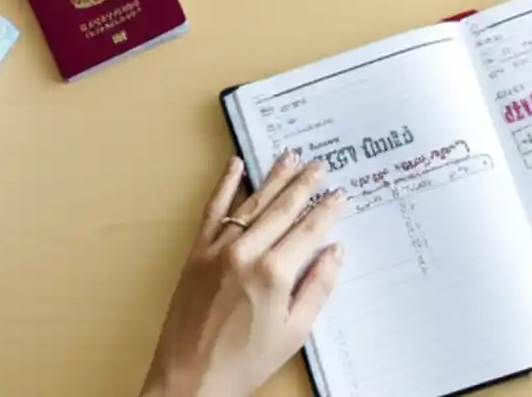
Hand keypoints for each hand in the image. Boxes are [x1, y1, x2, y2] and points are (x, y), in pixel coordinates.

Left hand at [140, 154, 344, 396]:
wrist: (190, 381)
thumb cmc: (246, 361)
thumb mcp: (295, 331)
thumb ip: (318, 287)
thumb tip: (335, 251)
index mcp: (274, 273)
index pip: (309, 229)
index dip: (328, 209)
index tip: (341, 194)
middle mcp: (245, 252)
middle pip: (282, 208)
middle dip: (304, 184)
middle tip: (320, 164)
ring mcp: (217, 249)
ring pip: (251, 202)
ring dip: (273, 178)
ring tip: (290, 156)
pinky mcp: (196, 253)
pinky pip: (212, 210)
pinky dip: (223, 185)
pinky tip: (235, 165)